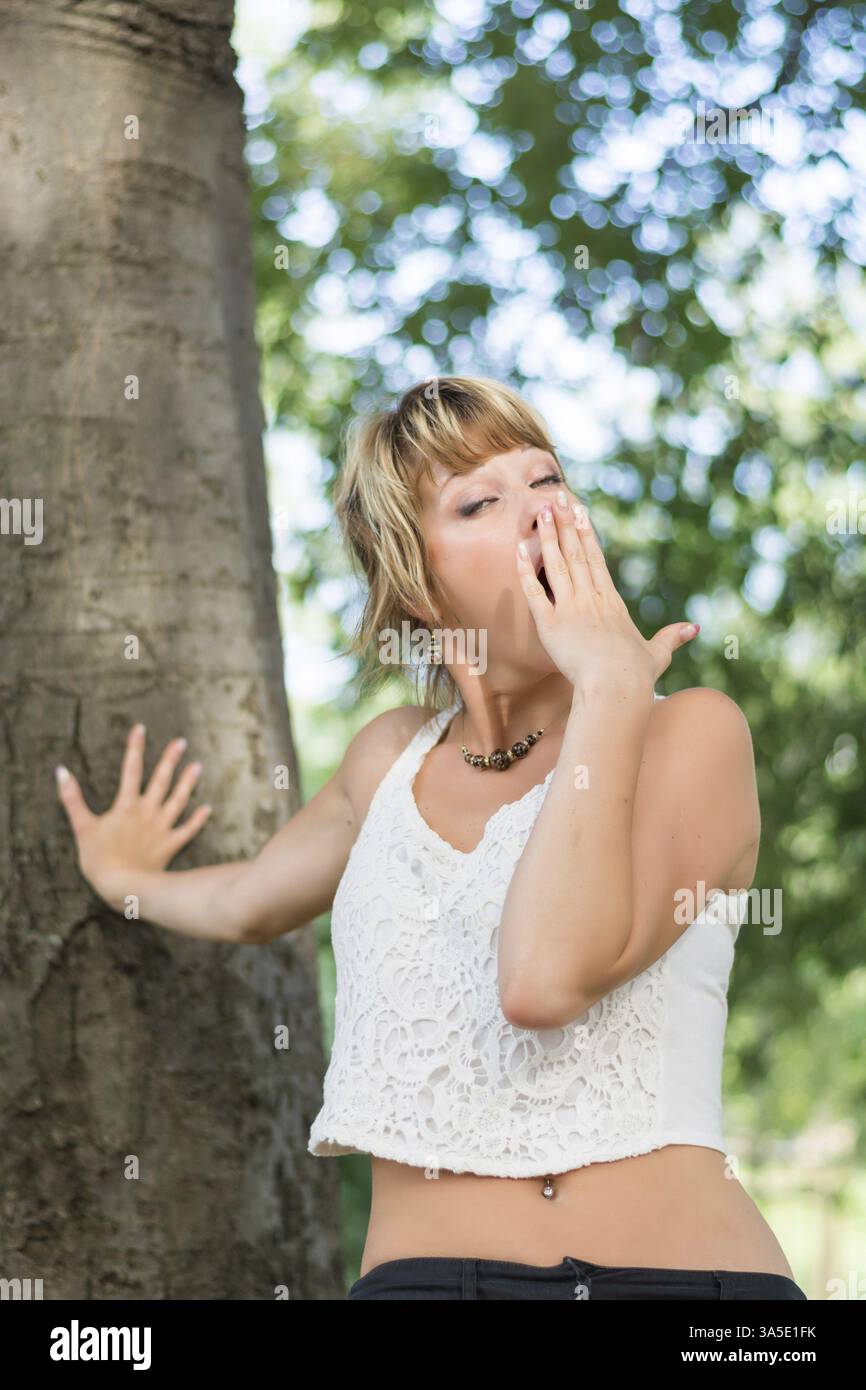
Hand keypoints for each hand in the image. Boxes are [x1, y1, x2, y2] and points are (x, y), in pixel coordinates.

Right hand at [55, 724, 211, 910]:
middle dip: (170, 759)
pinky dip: (198, 819)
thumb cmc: (99, 859)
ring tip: (197, 766)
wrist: (123, 887)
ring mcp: (162, 828)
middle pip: (161, 780)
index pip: (131, 769)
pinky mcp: (171, 845)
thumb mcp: (82, 827)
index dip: (135, 748)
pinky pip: (188, 830)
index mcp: (126, 805)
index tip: (141, 728)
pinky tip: (208, 808)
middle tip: (181, 741)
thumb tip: (61, 771)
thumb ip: (72, 798)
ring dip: (188, 782)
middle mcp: (147, 812)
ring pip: (179, 800)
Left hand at [516, 488, 698, 693]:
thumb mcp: (658, 654)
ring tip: (539, 510)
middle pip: (576, 553)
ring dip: (547, 536)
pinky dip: (525, 571)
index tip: (579, 512)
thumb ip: (672, 638)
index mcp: (612, 603)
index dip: (586, 534)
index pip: (596, 560)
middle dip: (564, 523)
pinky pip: (535, 593)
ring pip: (556, 565)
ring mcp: (571, 609)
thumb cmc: (636, 676)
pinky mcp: (551, 624)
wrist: (617, 689)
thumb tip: (694, 629)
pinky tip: (518, 549)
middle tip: (555, 497)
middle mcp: (591, 599)